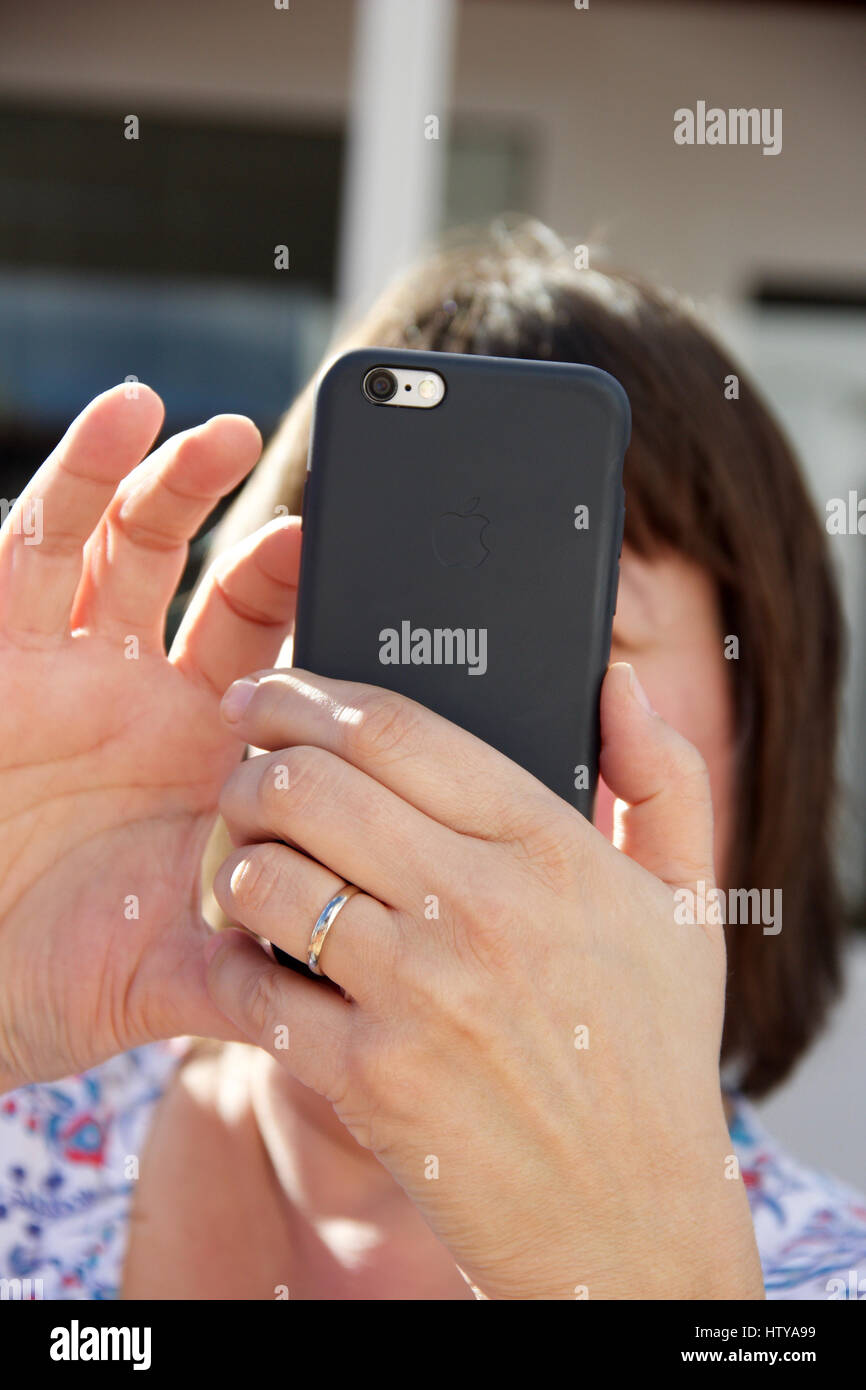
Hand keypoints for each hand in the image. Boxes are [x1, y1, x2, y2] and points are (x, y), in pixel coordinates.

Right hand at [0, 385, 298, 1087]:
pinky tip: (122, 418)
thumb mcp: (165, 977)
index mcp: (198, 754)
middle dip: (247, 530)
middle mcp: (136, 694)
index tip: (355, 566)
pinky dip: (77, 476)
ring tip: (222, 429)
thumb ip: (251, 976)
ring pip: (120, 543)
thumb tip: (350, 1003)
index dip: (305, 607)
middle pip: (205, 581)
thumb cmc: (45, 981)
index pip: (270, 656)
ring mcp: (60, 664)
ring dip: (168, 477)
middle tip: (299, 492)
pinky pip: (30, 546)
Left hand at [204, 663, 763, 1299]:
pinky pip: (255, 989)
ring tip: (249, 863)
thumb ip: (665, 777)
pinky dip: (236, 962)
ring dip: (236, 859)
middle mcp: (480, 908)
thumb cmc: (653, 1049)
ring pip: (267, 878)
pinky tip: (253, 957)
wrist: (629, 1216)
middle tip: (242, 771)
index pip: (396, 729)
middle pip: (311, 786)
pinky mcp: (370, 1077)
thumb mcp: (688, 904)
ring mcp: (419, 994)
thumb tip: (620, 680)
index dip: (310, 693)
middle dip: (252, 763)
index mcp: (552, 847)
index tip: (273, 692)